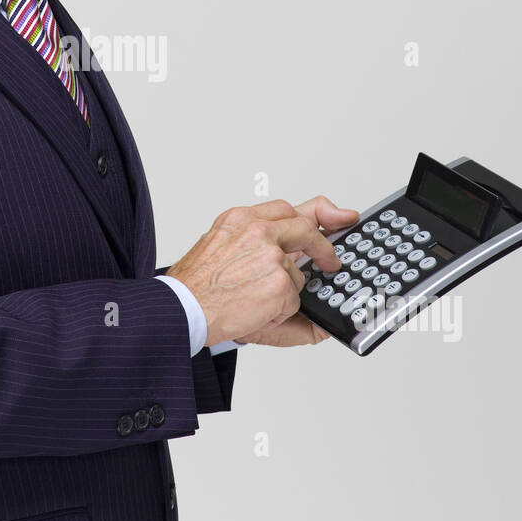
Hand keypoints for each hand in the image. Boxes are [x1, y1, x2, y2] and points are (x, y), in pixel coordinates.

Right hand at [164, 195, 358, 348]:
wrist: (181, 308)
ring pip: (297, 273)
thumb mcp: (221, 251)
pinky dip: (280, 312)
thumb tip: (288, 254)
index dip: (318, 213)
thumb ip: (256, 248)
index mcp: (239, 219)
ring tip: (252, 300)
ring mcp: (270, 254)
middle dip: (324, 248)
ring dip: (283, 293)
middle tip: (331, 262)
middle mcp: (257, 230)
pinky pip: (294, 300)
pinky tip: (255, 310)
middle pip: (306, 228)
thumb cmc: (196, 286)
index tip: (340, 217)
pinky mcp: (279, 280)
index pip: (287, 208)